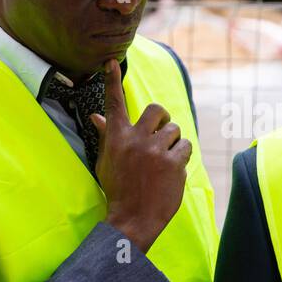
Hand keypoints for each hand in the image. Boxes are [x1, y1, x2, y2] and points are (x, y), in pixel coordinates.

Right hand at [89, 57, 191, 253]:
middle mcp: (136, 140)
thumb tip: (96, 116)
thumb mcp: (106, 161)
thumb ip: (106, 135)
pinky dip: (182, 157)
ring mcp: (156, 152)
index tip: (110, 61)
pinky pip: (186, 148)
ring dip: (173, 142)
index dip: (112, 80)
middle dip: (163, 117)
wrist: (133, 219)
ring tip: (164, 160)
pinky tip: (172, 171)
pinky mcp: (175, 164)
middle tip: (162, 131)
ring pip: (175, 130)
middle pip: (156, 110)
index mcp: (117, 138)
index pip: (113, 103)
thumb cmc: (118, 189)